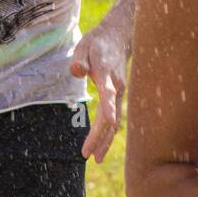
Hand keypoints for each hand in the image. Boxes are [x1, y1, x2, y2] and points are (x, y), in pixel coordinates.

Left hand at [70, 19, 128, 162]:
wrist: (118, 37)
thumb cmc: (98, 43)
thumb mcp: (85, 45)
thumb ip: (80, 58)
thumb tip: (77, 71)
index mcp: (106, 74)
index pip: (109, 94)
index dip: (109, 108)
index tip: (109, 122)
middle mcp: (117, 86)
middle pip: (110, 115)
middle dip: (99, 136)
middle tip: (87, 154)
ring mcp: (120, 92)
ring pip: (114, 120)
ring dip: (105, 140)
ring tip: (96, 159)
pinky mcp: (118, 96)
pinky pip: (114, 118)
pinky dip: (108, 133)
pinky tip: (102, 145)